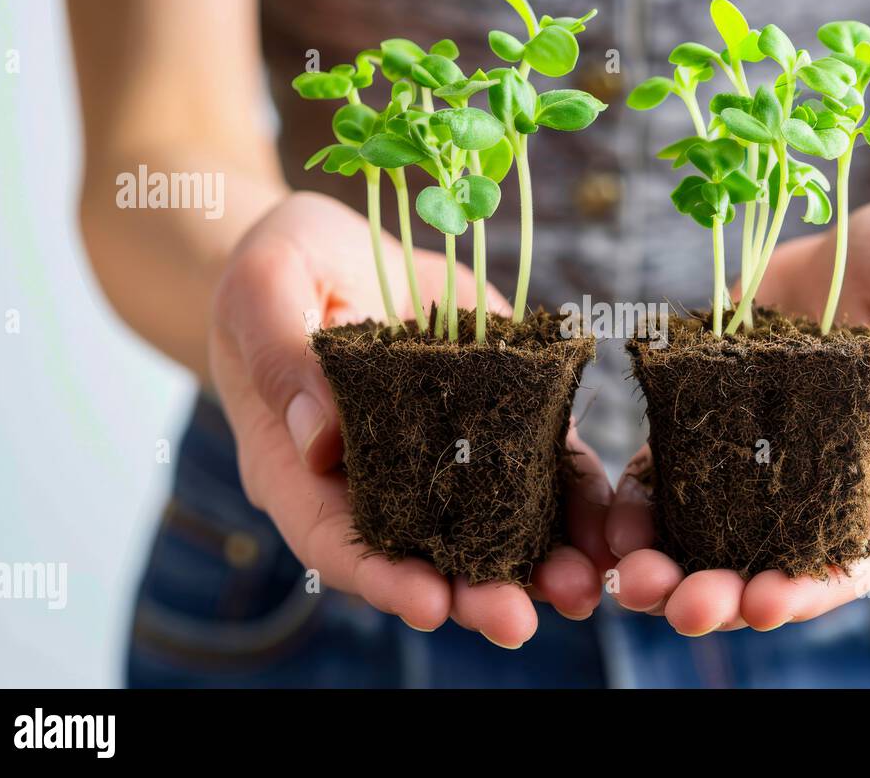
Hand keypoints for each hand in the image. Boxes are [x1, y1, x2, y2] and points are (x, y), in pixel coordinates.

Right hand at [209, 191, 613, 647]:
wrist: (340, 248)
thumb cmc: (282, 270)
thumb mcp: (264, 287)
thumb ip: (282, 358)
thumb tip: (320, 438)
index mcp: (302, 467)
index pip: (336, 541)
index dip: (381, 577)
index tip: (426, 603)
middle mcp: (376, 480)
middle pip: (421, 555)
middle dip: (471, 592)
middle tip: (515, 621)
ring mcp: (443, 454)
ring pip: (490, 525)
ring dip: (536, 563)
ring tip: (579, 589)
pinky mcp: (499, 416)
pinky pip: (539, 464)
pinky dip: (572, 498)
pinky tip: (605, 527)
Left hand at [606, 197, 869, 633]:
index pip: (852, 557)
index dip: (810, 590)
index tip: (765, 604)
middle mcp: (819, 484)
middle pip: (769, 561)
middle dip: (722, 592)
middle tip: (677, 603)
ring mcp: (761, 457)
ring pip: (709, 532)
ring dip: (668, 561)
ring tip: (628, 575)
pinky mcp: (713, 418)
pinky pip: (670, 472)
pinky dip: (641, 500)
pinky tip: (612, 515)